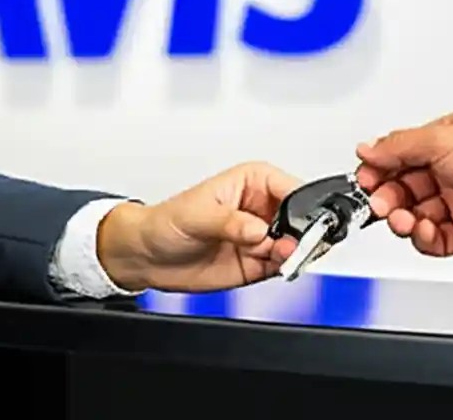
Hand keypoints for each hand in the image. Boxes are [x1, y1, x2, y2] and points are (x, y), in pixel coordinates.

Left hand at [96, 162, 300, 291]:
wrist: (148, 257)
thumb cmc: (166, 223)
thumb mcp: (195, 216)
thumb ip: (230, 222)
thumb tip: (258, 230)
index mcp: (251, 182)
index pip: (290, 187)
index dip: (302, 204)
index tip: (303, 220)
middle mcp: (261, 209)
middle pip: (301, 218)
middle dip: (303, 232)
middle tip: (291, 245)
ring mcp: (262, 238)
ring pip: (296, 244)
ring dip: (295, 253)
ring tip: (278, 256)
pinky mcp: (259, 263)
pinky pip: (284, 266)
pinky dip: (286, 268)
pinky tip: (276, 267)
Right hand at [354, 109, 452, 255]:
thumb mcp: (441, 139)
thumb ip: (398, 145)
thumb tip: (367, 147)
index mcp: (442, 142)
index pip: (396, 156)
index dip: (377, 168)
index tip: (365, 178)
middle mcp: (448, 171)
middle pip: (400, 188)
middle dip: (385, 196)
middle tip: (380, 203)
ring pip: (413, 215)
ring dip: (402, 219)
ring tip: (404, 219)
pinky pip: (433, 239)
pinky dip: (423, 238)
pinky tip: (424, 231)